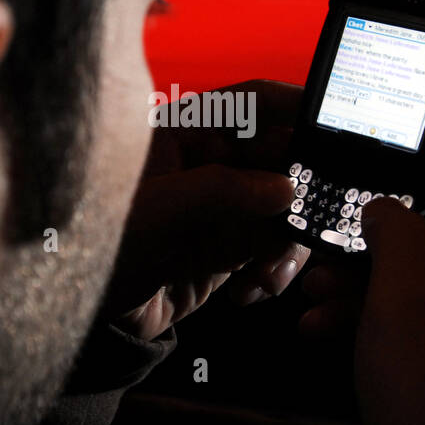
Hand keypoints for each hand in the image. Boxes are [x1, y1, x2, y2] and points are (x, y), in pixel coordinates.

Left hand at [102, 79, 311, 339]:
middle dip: (302, 191)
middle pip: (282, 157)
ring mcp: (224, 207)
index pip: (251, 103)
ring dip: (289, 242)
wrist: (92, 321)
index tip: (333, 121)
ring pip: (287, 208)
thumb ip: (222, 192)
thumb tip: (285, 188)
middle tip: (314, 218)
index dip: (294, 104)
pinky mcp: (230, 248)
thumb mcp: (160, 213)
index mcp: (187, 133)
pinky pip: (275, 248)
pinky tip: (251, 290)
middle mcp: (211, 164)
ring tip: (267, 274)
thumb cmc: (103, 248)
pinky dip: (275, 270)